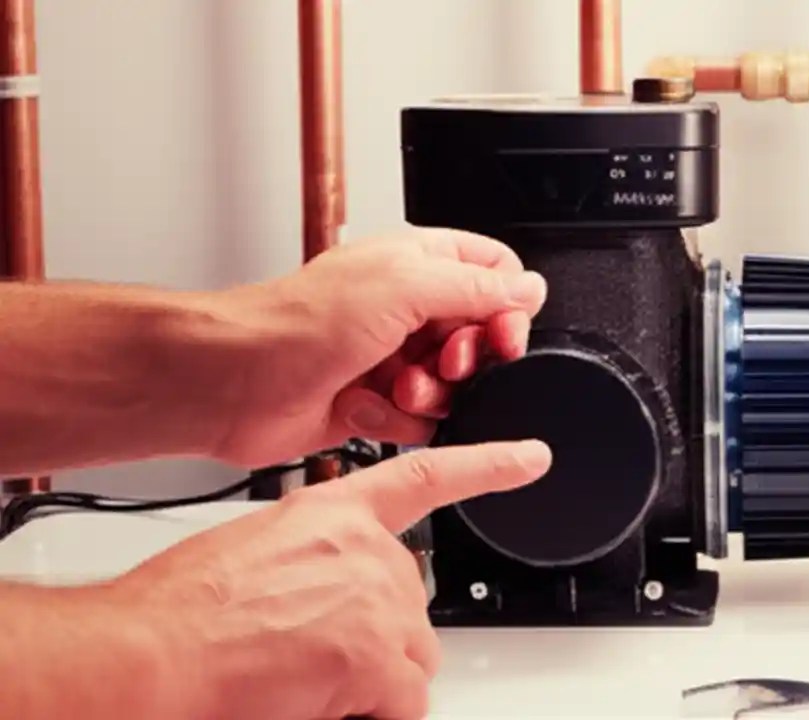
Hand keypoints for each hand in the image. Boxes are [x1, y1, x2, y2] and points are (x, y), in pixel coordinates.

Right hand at [103, 440, 551, 719]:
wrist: (153, 652)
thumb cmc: (182, 610)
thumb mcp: (255, 550)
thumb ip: (312, 558)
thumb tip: (325, 591)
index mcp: (333, 513)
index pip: (425, 477)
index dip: (486, 466)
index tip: (530, 458)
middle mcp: (368, 551)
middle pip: (413, 606)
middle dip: (375, 642)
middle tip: (311, 658)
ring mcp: (378, 603)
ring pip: (412, 658)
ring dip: (371, 683)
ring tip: (304, 683)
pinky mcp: (377, 658)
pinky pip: (403, 704)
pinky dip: (371, 714)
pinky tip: (320, 705)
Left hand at [210, 229, 546, 467]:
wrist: (235, 384)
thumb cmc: (296, 325)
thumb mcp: (405, 288)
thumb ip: (477, 290)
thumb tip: (529, 290)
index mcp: (417, 264)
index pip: (494, 277)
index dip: (508, 308)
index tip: (501, 334)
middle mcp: (407, 307)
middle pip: (479, 338)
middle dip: (467, 359)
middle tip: (443, 362)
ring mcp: (391, 355)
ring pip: (453, 385)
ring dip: (429, 394)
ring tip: (395, 386)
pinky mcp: (376, 402)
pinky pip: (423, 420)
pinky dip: (400, 419)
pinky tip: (366, 405)